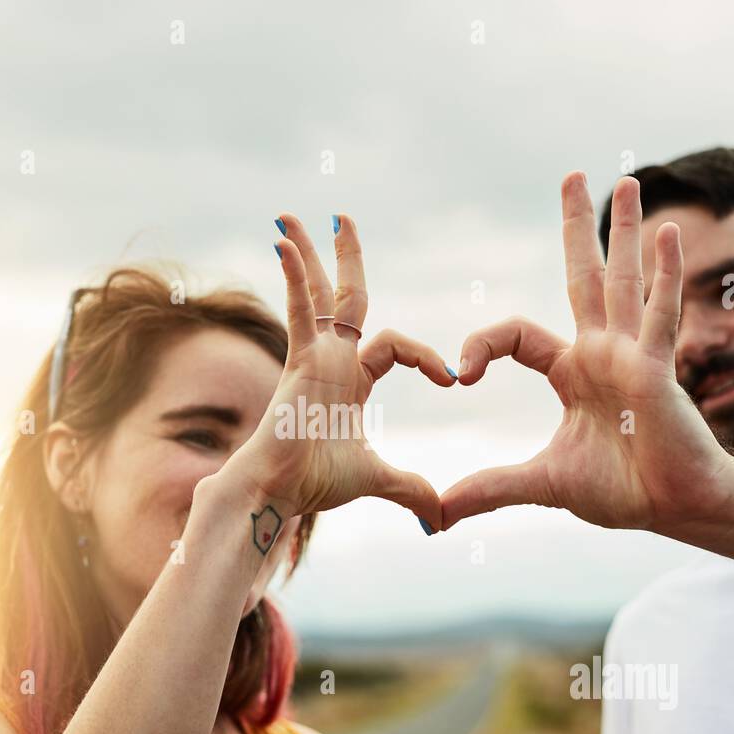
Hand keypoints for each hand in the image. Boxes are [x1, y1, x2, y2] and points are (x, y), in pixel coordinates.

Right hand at [225, 213, 454, 531]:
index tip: (453, 380)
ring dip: (308, 254)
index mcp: (352, 378)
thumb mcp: (376, 478)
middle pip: (343, 297)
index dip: (427, 356)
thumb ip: (409, 488)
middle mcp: (330, 359)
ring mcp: (312, 356)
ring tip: (294, 215)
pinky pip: (297, 310)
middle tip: (342, 218)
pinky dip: (291, 277)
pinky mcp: (297, 359)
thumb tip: (440, 518)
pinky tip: (284, 244)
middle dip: (342, 258)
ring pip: (315, 294)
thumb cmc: (315, 482)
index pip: (395, 347)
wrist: (281, 490)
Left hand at [439, 173, 733, 534]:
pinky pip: (659, 314)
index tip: (461, 373)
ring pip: (624, 282)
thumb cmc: (623, 490)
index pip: (518, 335)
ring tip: (628, 181)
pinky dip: (663, 275)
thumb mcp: (542, 485)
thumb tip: (438, 515)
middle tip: (571, 177)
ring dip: (627, 231)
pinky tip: (668, 234)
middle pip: (584, 277)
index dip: (484, 344)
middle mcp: (602, 352)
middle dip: (577, 228)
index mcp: (572, 372)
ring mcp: (633, 355)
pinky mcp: (658, 369)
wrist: (674, 508)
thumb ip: (491, 490)